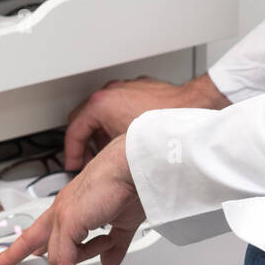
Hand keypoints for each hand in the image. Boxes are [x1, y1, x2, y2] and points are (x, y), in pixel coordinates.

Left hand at [0, 135, 144, 264]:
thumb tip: (109, 261)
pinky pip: (65, 259)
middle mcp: (63, 208)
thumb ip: (114, 244)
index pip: (46, 228)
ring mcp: (63, 215)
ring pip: (57, 254)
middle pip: (31, 237)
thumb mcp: (121, 222)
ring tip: (105, 247)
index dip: (33, 241)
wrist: (132, 167)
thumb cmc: (128, 183)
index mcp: (72, 205)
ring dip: (82, 261)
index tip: (26, 251)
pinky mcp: (68, 223)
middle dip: (13, 253)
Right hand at [63, 72, 227, 170]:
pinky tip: (128, 136)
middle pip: (83, 120)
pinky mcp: (138, 89)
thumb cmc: (164, 122)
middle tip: (87, 160)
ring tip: (109, 151)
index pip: (73, 130)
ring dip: (101, 133)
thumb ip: (108, 157)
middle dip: (85, 143)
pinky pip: (119, 106)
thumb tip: (101, 175)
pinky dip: (117, 121)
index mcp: (101, 105)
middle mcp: (110, 93)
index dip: (71, 152)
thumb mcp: (126, 149)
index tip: (73, 164)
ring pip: (101, 114)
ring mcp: (124, 89)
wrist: (193, 104)